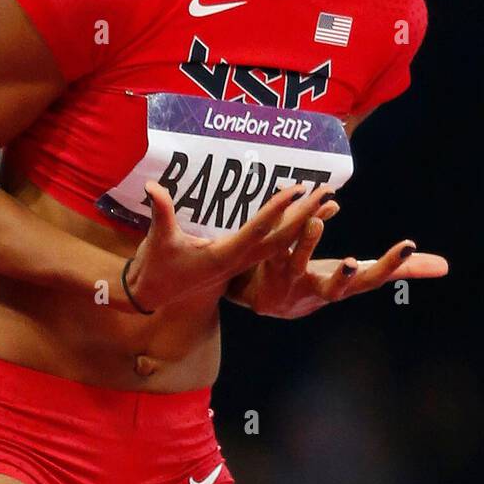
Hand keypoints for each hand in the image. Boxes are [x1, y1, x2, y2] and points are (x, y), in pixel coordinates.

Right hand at [123, 179, 339, 312]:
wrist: (156, 296)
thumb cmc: (159, 268)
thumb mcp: (159, 239)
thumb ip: (160, 212)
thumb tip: (153, 186)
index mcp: (225, 256)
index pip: (257, 230)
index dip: (277, 209)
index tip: (297, 190)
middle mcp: (240, 260)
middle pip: (281, 238)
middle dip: (305, 215)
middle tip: (327, 191)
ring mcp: (244, 262)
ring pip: (283, 242)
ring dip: (307, 223)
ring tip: (330, 202)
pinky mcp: (243, 261)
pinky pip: (276, 245)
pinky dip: (294, 229)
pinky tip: (309, 216)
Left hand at [229, 210, 448, 318]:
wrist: (264, 297)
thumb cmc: (321, 282)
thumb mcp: (361, 277)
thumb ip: (399, 271)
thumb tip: (445, 267)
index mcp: (344, 289)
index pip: (372, 281)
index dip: (390, 266)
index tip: (408, 246)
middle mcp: (318, 289)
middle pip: (336, 286)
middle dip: (347, 276)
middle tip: (355, 263)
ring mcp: (290, 278)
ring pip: (297, 259)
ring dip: (307, 241)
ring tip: (317, 218)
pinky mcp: (266, 262)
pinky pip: (274, 241)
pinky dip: (284, 220)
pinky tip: (295, 198)